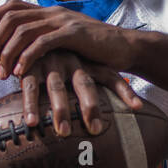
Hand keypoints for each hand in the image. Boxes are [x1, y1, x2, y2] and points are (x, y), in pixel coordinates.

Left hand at [0, 1, 137, 79]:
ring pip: (23, 31)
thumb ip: (48, 38)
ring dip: (8, 53)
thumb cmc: (96, 48)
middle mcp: (53, 12)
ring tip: (3, 73)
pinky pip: (42, 43)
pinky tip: (21, 72)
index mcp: (49, 11)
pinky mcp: (73, 34)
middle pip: (11, 18)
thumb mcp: (67, 39)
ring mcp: (63, 21)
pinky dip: (27, 58)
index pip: (12, 6)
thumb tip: (25, 49)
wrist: (125, 47)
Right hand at [6, 48, 143, 136]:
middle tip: (96, 129)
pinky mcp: (28, 66)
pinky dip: (30, 105)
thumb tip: (136, 107)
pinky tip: (31, 123)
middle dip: (91, 107)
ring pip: (57, 88)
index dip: (125, 91)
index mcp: (88, 62)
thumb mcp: (84, 66)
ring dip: (61, 110)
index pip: (111, 76)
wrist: (30, 34)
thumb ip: (104, 85)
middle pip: (84, 84)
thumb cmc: (63, 59)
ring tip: (64, 133)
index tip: (138, 108)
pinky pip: (29, 88)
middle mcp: (71, 61)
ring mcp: (50, 62)